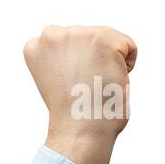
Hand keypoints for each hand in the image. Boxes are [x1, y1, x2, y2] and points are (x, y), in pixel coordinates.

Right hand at [23, 25, 136, 163]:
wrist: (79, 130)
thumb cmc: (72, 114)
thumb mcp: (55, 78)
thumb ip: (62, 58)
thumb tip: (84, 53)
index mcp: (36, 46)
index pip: (69, 45)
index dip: (76, 68)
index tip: (71, 86)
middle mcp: (51, 34)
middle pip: (89, 38)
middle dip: (93, 61)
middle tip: (84, 88)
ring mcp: (76, 33)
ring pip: (109, 41)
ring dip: (109, 62)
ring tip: (95, 84)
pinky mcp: (101, 38)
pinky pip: (128, 46)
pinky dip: (127, 65)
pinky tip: (110, 81)